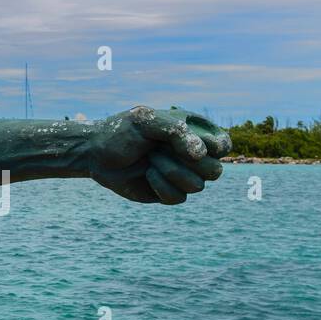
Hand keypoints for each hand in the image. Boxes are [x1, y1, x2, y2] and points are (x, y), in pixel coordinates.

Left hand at [85, 105, 231, 203]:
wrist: (96, 154)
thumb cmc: (122, 132)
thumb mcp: (146, 121)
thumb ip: (177, 131)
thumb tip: (201, 154)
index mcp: (192, 132)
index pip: (223, 145)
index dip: (216, 148)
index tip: (195, 145)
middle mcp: (191, 155)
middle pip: (215, 170)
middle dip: (188, 162)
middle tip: (161, 150)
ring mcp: (180, 176)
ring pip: (197, 186)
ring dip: (172, 172)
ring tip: (151, 159)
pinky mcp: (167, 193)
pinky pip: (178, 198)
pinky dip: (162, 186)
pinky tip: (147, 175)